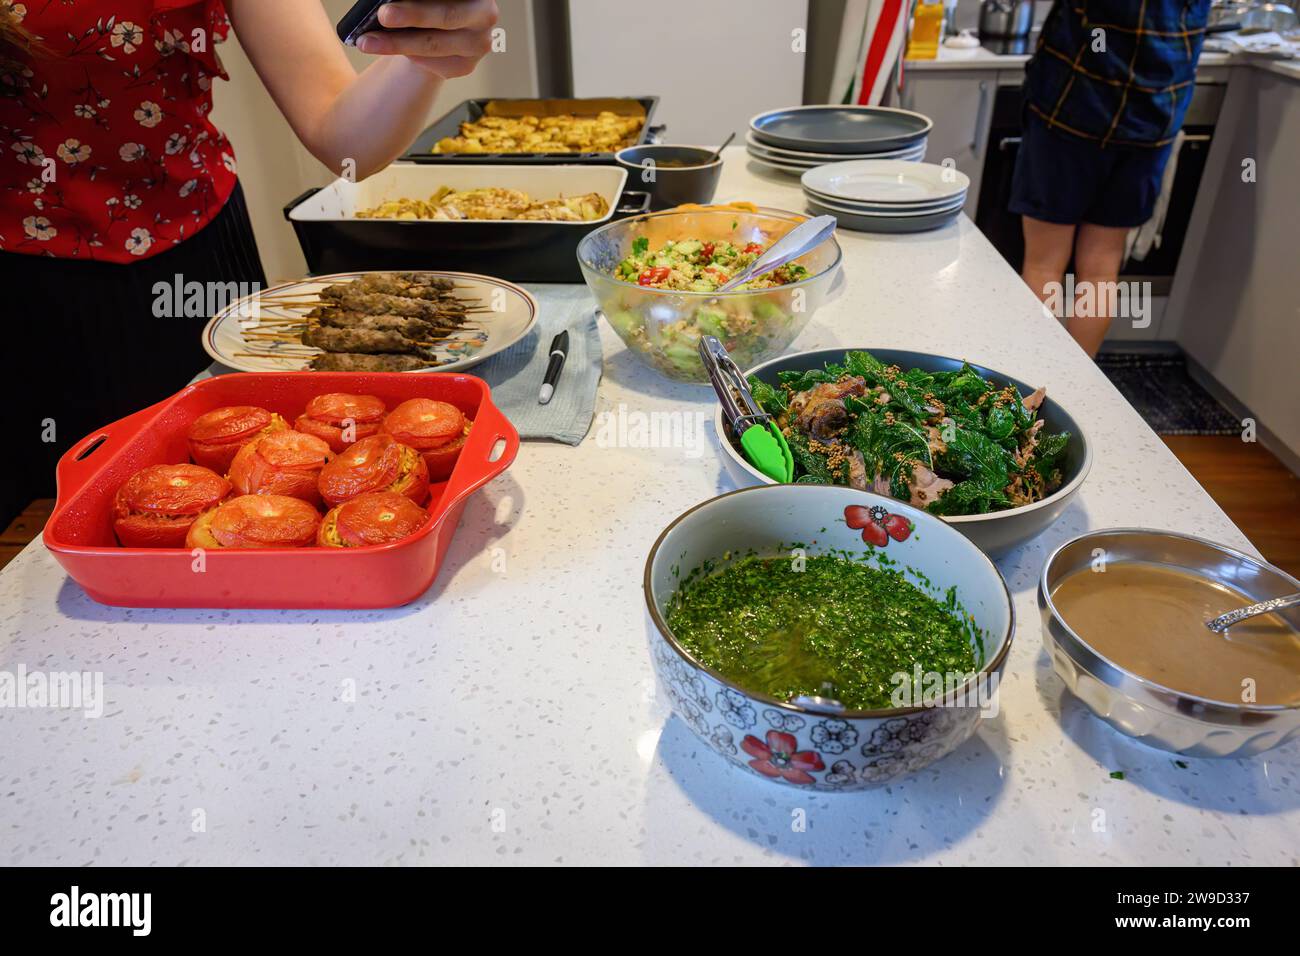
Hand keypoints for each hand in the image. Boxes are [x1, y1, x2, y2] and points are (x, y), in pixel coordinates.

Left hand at [356, 0, 498, 77]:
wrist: (441, 26)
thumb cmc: (432, 2)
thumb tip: (390, 2)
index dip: (422, 2)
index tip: (394, 3)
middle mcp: (485, 16)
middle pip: (446, 16)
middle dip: (412, 16)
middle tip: (383, 16)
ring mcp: (479, 45)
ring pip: (434, 46)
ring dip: (397, 44)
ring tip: (367, 41)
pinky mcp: (466, 66)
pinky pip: (432, 63)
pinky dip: (407, 55)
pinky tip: (385, 48)